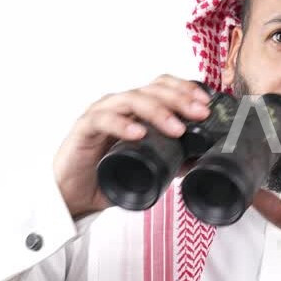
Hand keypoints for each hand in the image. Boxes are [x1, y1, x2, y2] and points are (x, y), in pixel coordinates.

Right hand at [53, 74, 210, 218]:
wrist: (74, 194)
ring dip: (158, 111)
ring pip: (131, 100)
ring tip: (177, 128)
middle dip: (180, 99)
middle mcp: (119, 105)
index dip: (185, 89)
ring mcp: (101, 114)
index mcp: (136, 109)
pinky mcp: (83, 129)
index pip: (162, 86)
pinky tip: (138, 133)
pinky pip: (103, 120)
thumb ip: (172, 159)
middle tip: (200, 114)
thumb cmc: (108, 173)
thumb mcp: (147, 165)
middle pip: (152, 89)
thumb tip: (200, 160)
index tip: (206, 103)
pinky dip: (122, 125)